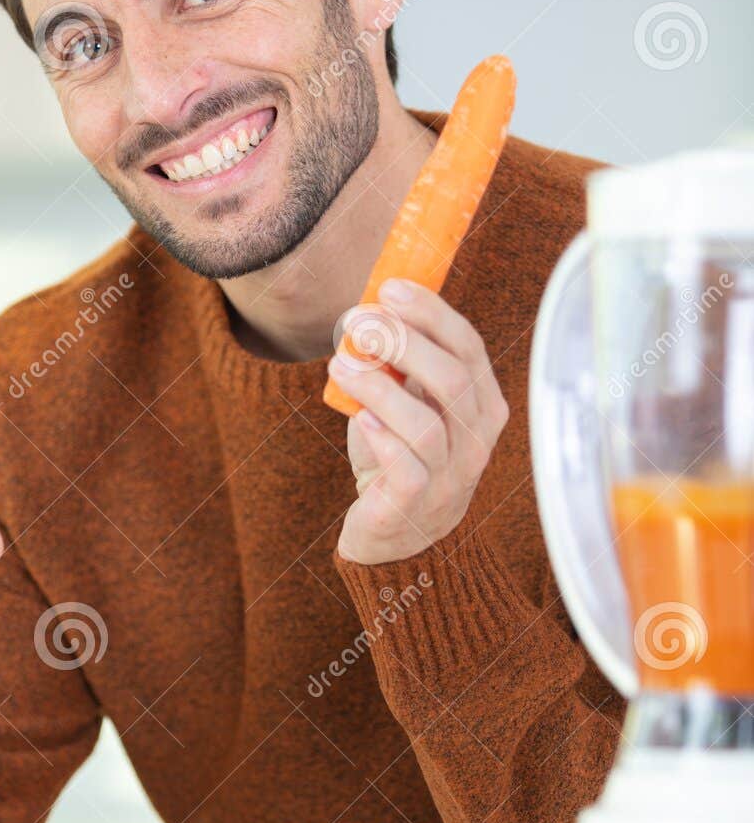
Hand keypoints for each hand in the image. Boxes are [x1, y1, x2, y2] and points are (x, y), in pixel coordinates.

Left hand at [330, 280, 508, 566]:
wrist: (394, 534)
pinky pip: (408, 470)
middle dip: (403, 342)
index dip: (432, 314)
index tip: (390, 288)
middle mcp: (476, 441)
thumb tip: (371, 310)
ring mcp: (451, 477)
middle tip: (358, 322)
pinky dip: (382, 439)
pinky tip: (360, 418)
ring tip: (340, 366)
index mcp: (482, 405)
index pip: (468, 348)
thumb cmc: (398, 455)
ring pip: (426, 426)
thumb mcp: (409, 403)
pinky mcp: (415, 506)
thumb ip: (401, 365)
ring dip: (380, 389)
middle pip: (451, 380)